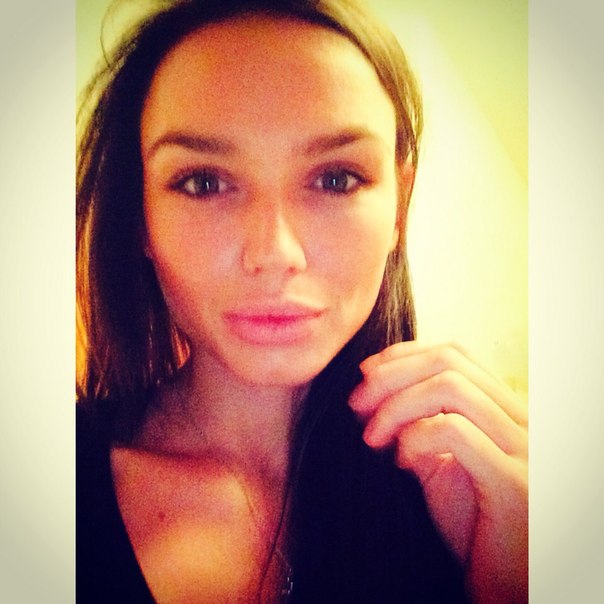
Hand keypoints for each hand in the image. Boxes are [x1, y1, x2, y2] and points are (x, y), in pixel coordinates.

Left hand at [349, 341, 527, 602]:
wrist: (506, 586)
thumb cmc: (470, 525)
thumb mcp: (437, 465)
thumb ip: (416, 423)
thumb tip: (369, 387)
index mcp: (505, 410)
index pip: (455, 353)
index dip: (404, 355)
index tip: (364, 376)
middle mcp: (522, 420)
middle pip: (449, 360)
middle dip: (390, 374)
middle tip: (355, 404)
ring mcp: (523, 449)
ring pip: (450, 387)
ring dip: (396, 405)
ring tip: (371, 436)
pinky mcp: (515, 484)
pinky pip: (454, 432)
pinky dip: (415, 437)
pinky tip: (401, 462)